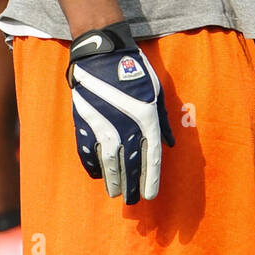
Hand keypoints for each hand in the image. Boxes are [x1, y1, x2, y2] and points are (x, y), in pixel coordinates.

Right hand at [66, 22, 174, 203]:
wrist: (102, 53)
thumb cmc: (134, 70)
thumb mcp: (157, 92)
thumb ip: (164, 121)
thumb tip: (170, 145)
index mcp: (147, 120)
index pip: (151, 160)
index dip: (151, 181)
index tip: (151, 196)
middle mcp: (126, 128)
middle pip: (130, 167)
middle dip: (132, 187)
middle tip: (133, 201)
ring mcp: (103, 127)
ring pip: (109, 164)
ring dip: (113, 181)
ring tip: (115, 193)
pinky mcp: (84, 123)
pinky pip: (87, 153)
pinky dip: (92, 166)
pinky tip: (97, 175)